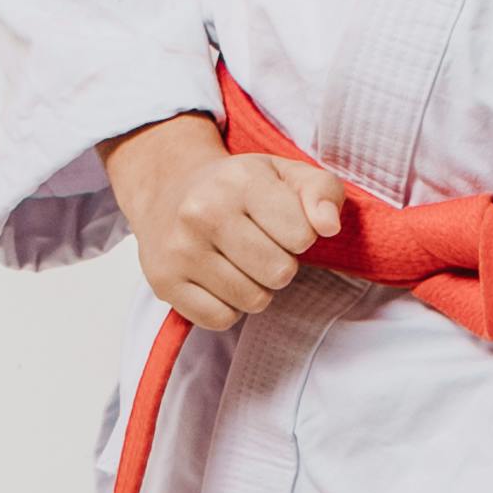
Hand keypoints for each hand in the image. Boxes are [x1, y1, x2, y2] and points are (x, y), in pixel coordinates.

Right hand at [103, 114, 339, 329]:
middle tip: (261, 247)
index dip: (302, 236)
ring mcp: (179, 249)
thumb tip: (329, 227)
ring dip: (256, 288)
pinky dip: (228, 307)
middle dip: (282, 265)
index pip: (303, 235)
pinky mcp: (163, 281)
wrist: (167, 188)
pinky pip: (220, 319)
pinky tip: (219, 280)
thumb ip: (322, 191)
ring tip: (240, 262)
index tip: (283, 225)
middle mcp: (203, 213)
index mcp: (240, 181)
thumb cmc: (239, 186)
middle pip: (280, 273)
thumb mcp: (287, 173)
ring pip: (253, 301)